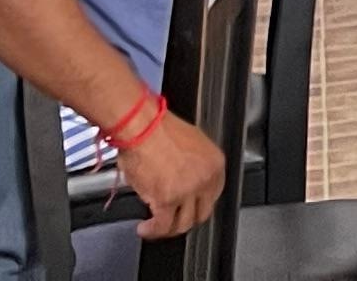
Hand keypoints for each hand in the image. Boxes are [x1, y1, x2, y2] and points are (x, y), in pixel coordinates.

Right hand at [116, 109, 225, 234]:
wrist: (142, 127)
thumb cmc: (158, 129)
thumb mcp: (190, 144)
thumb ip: (192, 166)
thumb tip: (181, 180)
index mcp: (215, 163)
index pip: (213, 195)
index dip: (197, 204)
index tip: (187, 208)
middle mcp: (205, 179)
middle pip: (201, 213)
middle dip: (185, 219)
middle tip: (172, 220)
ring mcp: (188, 191)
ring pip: (182, 224)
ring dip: (168, 229)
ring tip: (156, 227)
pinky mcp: (167, 200)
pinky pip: (162, 226)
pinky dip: (152, 231)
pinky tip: (145, 228)